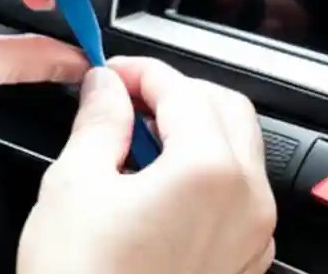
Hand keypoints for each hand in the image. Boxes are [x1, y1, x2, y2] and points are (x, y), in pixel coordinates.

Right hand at [18, 58, 276, 273]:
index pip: (183, 89)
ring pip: (239, 153)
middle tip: (124, 104)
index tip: (110, 75)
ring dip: (194, 134)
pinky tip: (156, 191)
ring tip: (134, 150)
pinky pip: (238, 199)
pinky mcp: (243, 265)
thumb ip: (98, 122)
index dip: (141, 72)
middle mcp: (246, 200)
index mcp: (209, 171)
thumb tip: (106, 88)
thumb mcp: (75, 186)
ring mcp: (252, 237)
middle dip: (177, 96)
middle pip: (227, 111)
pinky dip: (206, 178)